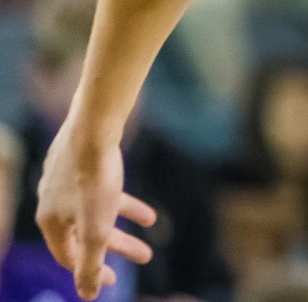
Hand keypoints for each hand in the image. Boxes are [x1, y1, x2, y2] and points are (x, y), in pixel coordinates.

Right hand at [34, 125, 156, 299]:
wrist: (92, 128)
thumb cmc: (93, 179)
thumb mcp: (96, 228)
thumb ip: (90, 263)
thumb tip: (87, 296)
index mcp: (51, 222)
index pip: (69, 258)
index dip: (91, 272)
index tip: (114, 280)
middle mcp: (53, 203)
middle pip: (86, 234)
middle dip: (117, 247)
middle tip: (145, 256)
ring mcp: (64, 182)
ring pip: (97, 210)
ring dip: (125, 221)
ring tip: (152, 223)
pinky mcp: (79, 163)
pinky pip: (101, 190)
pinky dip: (122, 199)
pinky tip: (144, 202)